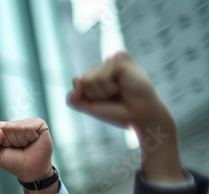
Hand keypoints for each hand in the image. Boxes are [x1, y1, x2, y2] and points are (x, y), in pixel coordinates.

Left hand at [0, 117, 53, 183]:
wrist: (30, 171)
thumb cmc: (14, 162)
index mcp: (5, 128)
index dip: (2, 141)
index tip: (8, 148)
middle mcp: (17, 123)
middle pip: (7, 127)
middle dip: (11, 141)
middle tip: (18, 148)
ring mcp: (29, 122)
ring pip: (18, 127)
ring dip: (21, 141)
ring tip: (26, 146)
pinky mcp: (40, 124)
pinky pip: (29, 127)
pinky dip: (29, 137)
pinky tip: (33, 141)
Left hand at [67, 51, 180, 182]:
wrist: (139, 116)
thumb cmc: (117, 111)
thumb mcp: (89, 107)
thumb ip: (74, 98)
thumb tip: (76, 79)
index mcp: (99, 72)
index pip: (77, 83)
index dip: (88, 97)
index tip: (107, 100)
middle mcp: (106, 63)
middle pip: (82, 80)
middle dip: (95, 95)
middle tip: (114, 97)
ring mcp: (113, 59)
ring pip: (88, 79)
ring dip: (102, 93)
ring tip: (119, 92)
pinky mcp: (120, 59)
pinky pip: (99, 78)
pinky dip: (109, 88)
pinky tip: (123, 87)